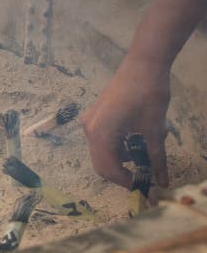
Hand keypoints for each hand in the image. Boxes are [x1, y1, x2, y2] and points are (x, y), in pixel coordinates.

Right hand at [81, 55, 170, 188]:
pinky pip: (103, 139)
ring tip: (147, 148)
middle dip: (122, 172)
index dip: (126, 181)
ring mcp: (91, 121)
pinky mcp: (96, 115)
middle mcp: (90, 129)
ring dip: (123, 157)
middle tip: (145, 174)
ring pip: (103, 151)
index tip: (145, 186)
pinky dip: (119, 145)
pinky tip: (138, 136)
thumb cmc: (148, 96)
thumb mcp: (154, 131)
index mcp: (101, 134)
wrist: (143, 65)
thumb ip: (156, 159)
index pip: (109, 169)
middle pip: (101, 163)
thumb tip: (162, 183)